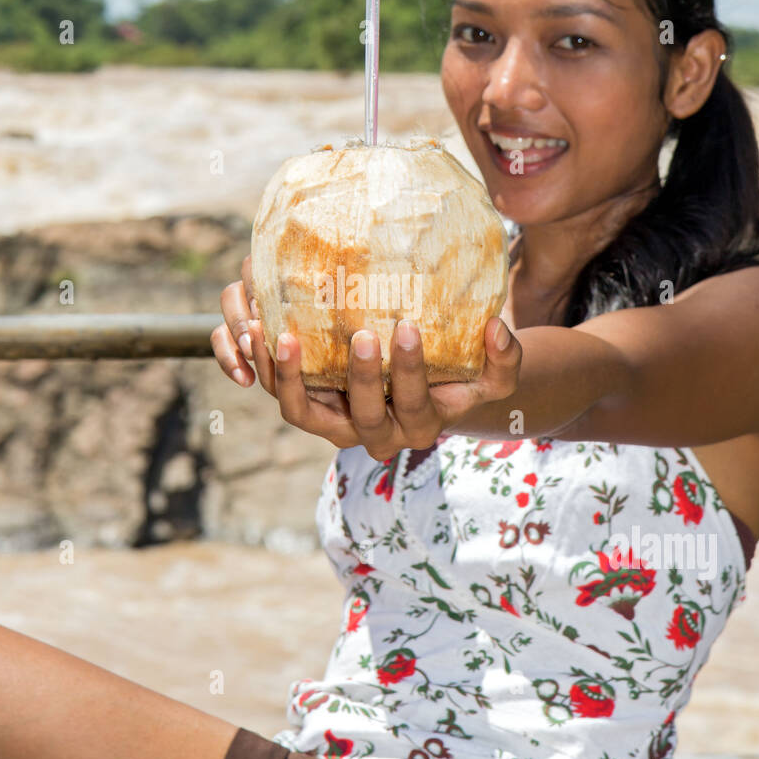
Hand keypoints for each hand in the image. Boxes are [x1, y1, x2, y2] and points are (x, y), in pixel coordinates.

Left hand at [211, 256, 521, 458]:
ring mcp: (331, 421)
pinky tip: (254, 325)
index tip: (410, 327)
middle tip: (360, 333)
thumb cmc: (459, 376)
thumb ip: (504, 359)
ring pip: (300, 414)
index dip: (410, 372)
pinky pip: (275, 391)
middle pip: (358, 417)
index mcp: (419, 426)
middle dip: (360, 378)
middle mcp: (372, 433)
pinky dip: (260, 364)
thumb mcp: (492, 375)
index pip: (413, 406)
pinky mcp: (304, 401)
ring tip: (280, 335)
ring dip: (286, 378)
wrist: (424, 386)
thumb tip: (496, 328)